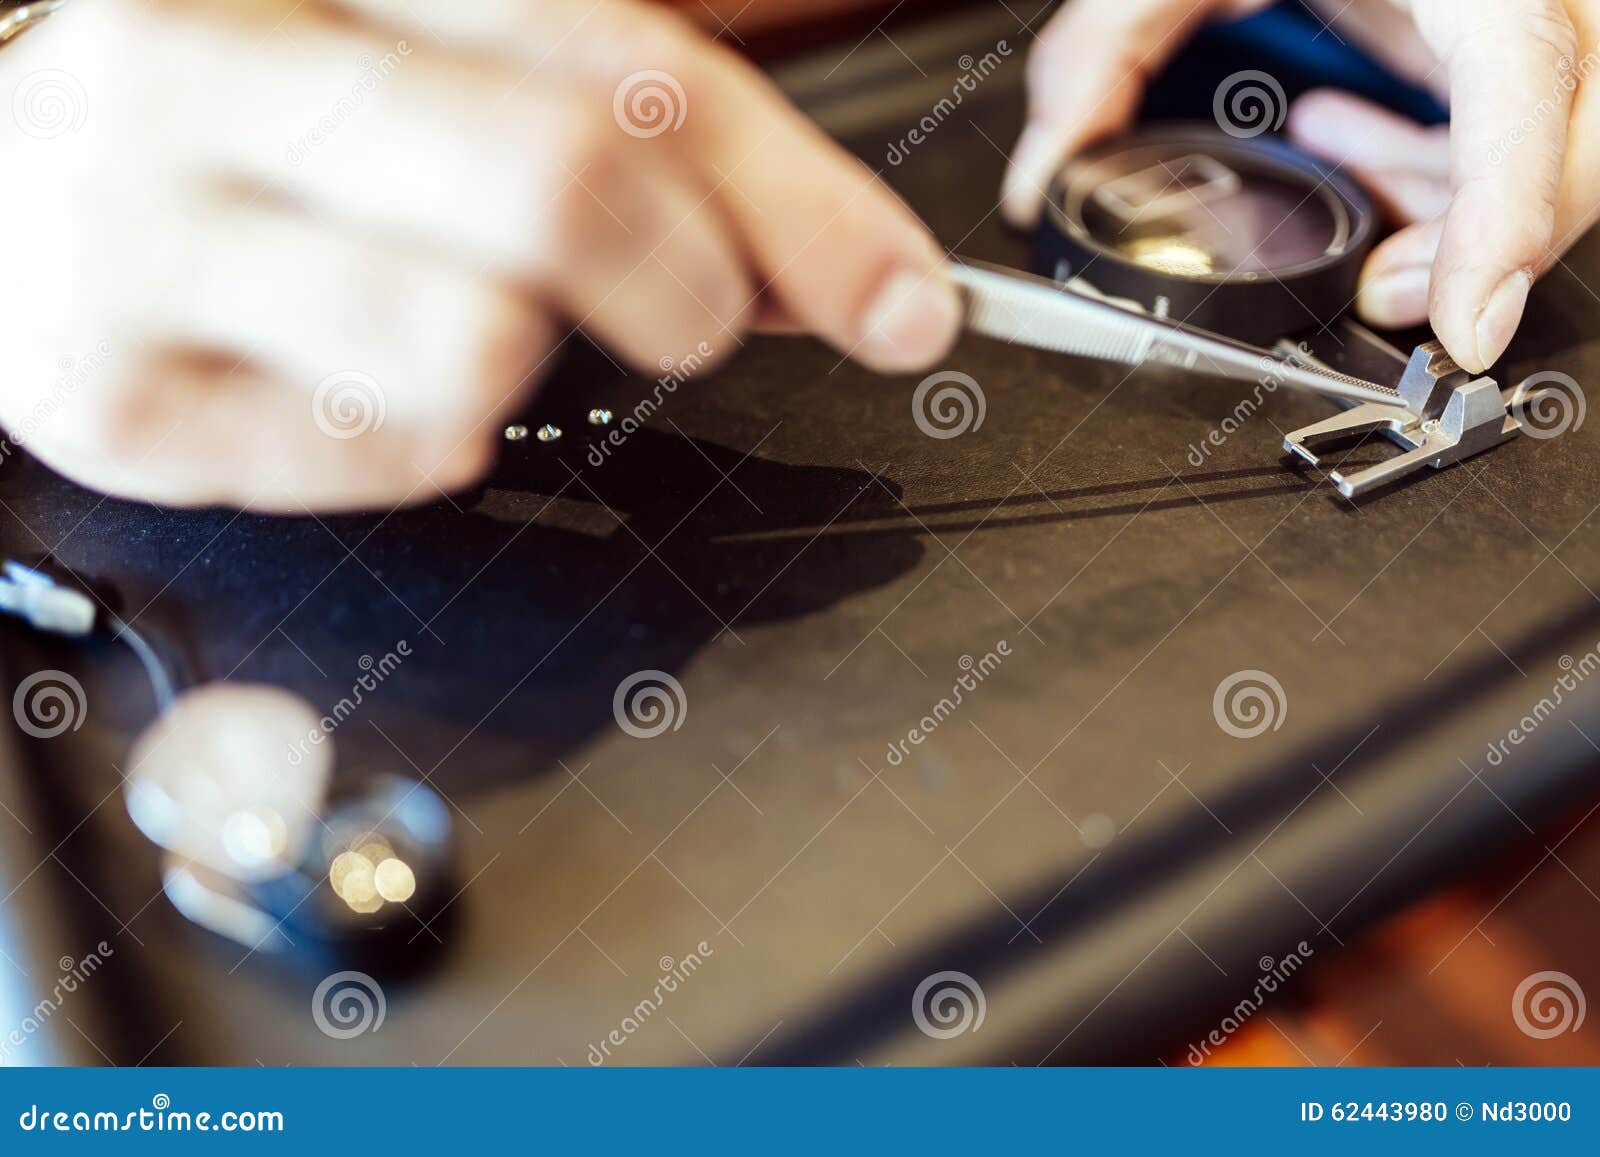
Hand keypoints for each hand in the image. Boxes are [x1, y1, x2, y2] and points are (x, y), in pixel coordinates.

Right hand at [1, 0, 958, 511]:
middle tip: (688, 320)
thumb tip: (824, 269)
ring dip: (525, 368)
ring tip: (461, 325)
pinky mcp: (119, 395)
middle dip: (685, 287)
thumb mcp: (446, 78)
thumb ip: (632, 141)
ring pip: (473, 351)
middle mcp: (219, 68)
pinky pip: (381, 459)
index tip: (902, 302)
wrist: (12, 191)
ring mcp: (146, 235)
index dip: (800, 203)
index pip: (630, 69)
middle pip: (559, 184)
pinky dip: (420, 441)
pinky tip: (352, 379)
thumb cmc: (264, 131)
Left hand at [1003, 0, 1599, 374]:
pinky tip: (1343, 124)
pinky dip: (1440, 154)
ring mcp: (1538, 3)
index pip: (1524, 89)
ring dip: (1447, 197)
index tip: (1466, 326)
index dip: (1503, 222)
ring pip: (1559, 146)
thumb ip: (1106, 41)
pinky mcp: (1507, 21)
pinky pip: (1522, 118)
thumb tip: (1051, 165)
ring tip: (1328, 150)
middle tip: (1376, 291)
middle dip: (1474, 245)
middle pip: (1576, 148)